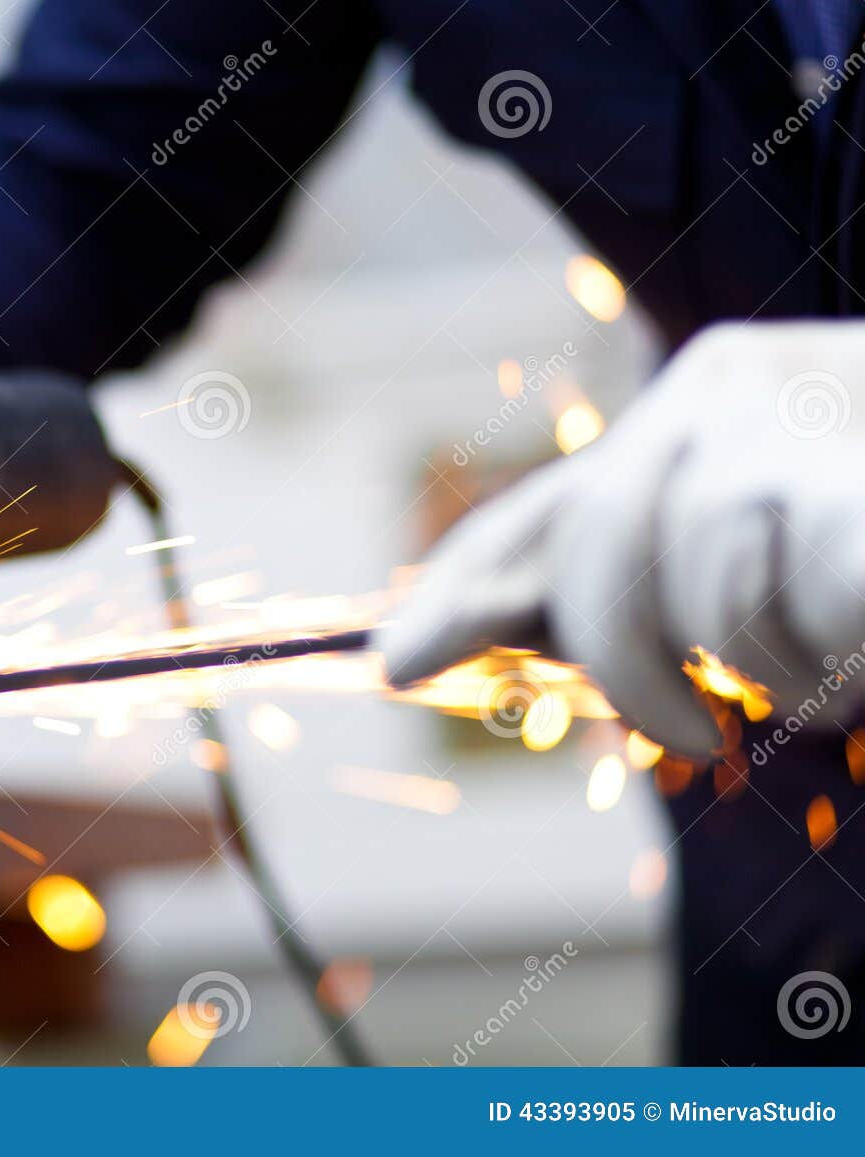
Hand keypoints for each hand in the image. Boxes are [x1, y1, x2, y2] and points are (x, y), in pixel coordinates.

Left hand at [379, 321, 864, 757]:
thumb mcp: (760, 539)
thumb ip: (641, 582)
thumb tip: (422, 650)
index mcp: (686, 408)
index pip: (542, 510)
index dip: (461, 588)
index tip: (399, 661)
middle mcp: (720, 387)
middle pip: (602, 555)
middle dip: (635, 668)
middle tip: (693, 732)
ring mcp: (797, 416)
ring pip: (715, 593)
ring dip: (779, 668)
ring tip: (841, 669)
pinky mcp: (857, 482)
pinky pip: (821, 605)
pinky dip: (849, 655)